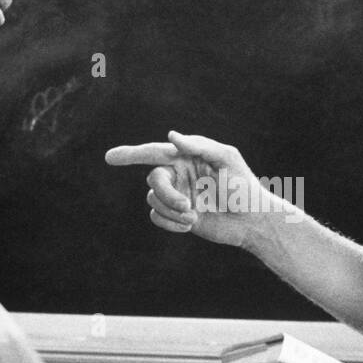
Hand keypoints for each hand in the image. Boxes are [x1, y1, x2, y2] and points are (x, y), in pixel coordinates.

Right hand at [104, 130, 276, 248]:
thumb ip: (199, 145)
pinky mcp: (177, 216)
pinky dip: (170, 223)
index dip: (130, 154)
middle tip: (187, 206)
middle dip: (166, 194)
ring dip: (172, 211)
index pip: (154, 152)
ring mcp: (177, 195)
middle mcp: (179, 174)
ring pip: (153, 200)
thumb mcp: (227, 159)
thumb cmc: (244, 187)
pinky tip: (190, 226)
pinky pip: (156, 217)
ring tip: (195, 216)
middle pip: (153, 179)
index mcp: (187, 156)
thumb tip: (170, 136)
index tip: (109, 157)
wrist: (253, 221)